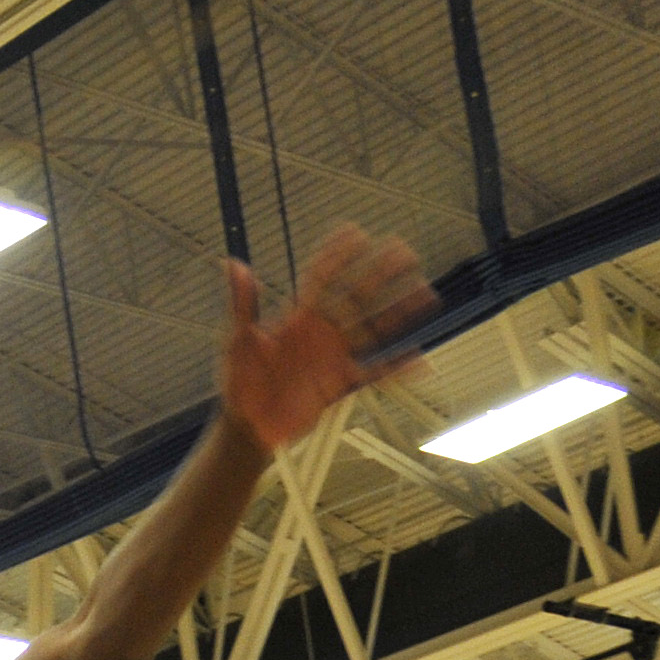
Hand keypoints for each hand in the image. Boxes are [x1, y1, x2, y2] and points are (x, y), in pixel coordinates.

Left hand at [217, 226, 432, 450]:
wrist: (247, 426)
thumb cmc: (238, 382)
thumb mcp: (236, 341)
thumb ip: (242, 303)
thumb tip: (233, 264)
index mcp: (297, 317)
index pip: (322, 278)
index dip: (338, 256)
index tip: (356, 232)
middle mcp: (321, 332)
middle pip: (357, 296)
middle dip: (381, 273)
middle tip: (405, 251)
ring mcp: (334, 356)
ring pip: (374, 328)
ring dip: (399, 311)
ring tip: (426, 293)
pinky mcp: (341, 383)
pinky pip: (375, 373)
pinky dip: (397, 369)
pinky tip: (419, 359)